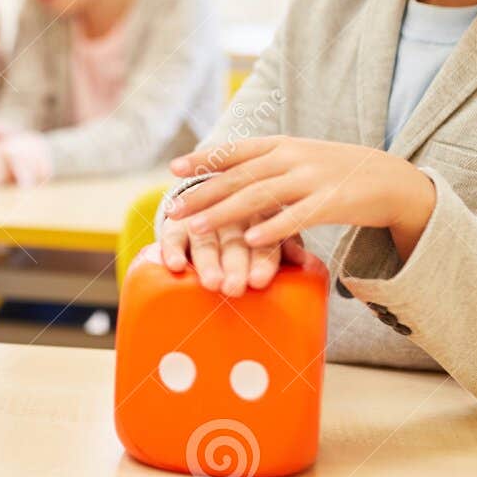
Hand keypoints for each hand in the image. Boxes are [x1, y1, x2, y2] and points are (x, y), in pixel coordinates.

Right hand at [160, 206, 308, 293]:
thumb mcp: (274, 225)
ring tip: (211, 282)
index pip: (263, 238)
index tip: (259, 281)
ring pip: (205, 239)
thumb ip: (287, 244)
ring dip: (208, 261)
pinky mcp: (176, 222)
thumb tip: (305, 260)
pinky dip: (172, 250)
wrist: (215, 189)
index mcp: (260, 214)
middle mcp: (231, 215)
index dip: (262, 259)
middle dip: (235, 264)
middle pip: (234, 241)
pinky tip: (175, 266)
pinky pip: (173, 235)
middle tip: (235, 287)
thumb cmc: (251, 220)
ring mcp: (202, 217)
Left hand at [168, 137, 435, 254]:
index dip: (204, 159)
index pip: (235, 150)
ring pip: (260, 195)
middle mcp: (293, 156)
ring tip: (197, 228)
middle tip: (174, 210)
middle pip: (239, 175)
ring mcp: (313, 178)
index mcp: (283, 144)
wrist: (392, 178)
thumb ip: (268, 163)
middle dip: (203, 193)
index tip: (173, 168)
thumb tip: (226, 171)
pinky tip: (249, 240)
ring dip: (224, 213)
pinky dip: (271, 227)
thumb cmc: (339, 172)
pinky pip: (296, 216)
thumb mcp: (301, 158)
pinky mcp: (333, 202)